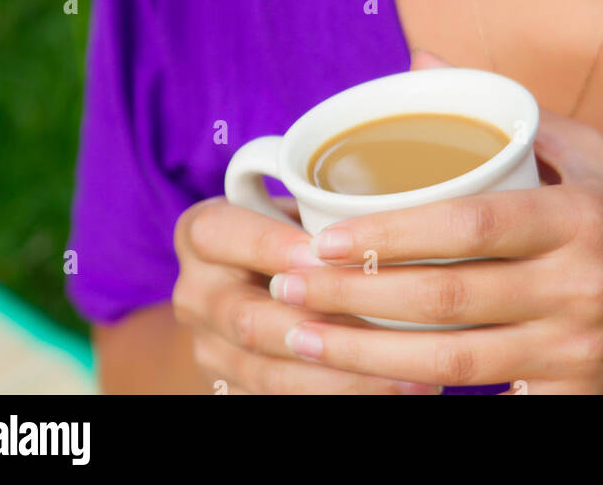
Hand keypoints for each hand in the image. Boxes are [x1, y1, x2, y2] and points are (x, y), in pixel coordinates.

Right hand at [172, 193, 441, 393]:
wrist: (247, 291)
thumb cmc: (290, 233)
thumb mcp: (289, 207)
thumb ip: (321, 206)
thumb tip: (400, 198)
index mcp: (202, 233)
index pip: (221, 234)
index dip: (272, 246)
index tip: (325, 252)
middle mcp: (195, 294)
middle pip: (248, 318)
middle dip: (319, 327)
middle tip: (386, 326)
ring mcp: (208, 350)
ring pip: (271, 374)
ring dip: (342, 380)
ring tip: (407, 377)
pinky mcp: (230, 392)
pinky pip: (281, 404)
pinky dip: (338, 400)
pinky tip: (387, 395)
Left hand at [267, 51, 602, 393]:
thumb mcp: (591, 155)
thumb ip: (507, 112)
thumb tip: (421, 60)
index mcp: (579, 217)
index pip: (473, 224)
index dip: (393, 233)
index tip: (327, 233)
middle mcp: (576, 287)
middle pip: (448, 297)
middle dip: (356, 293)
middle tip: (289, 279)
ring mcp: (572, 352)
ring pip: (452, 363)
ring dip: (365, 356)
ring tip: (300, 335)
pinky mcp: (567, 400)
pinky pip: (482, 400)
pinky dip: (418, 393)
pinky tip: (362, 382)